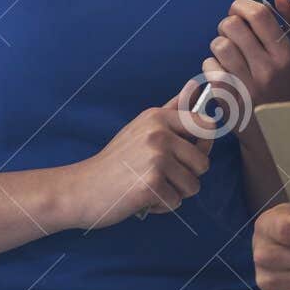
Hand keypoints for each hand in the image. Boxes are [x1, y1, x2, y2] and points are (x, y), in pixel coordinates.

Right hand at [59, 77, 215, 229]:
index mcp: (158, 117)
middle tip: (159, 175)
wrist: (82, 188)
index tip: (184, 154)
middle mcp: (159, 133)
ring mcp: (155, 158)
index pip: (207, 126)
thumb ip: (172, 109)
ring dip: (175, 193)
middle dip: (186, 176)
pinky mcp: (150, 183)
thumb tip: (197, 83)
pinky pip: (176, 202)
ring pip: (192, 186)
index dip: (203, 145)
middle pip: (203, 163)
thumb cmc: (117, 161)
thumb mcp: (142, 127)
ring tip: (150, 185)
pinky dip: (161, 206)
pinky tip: (141, 197)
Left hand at [203, 0, 289, 132]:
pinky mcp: (227, 98)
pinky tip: (222, 72)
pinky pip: (208, 66)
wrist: (276, 128)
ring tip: (228, 53)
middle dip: (228, 24)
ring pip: (219, 45)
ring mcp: (246, 85)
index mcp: (286, 55)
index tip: (239, 10)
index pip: (259, 14)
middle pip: (233, 25)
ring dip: (219, 45)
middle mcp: (268, 70)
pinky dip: (211, 65)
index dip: (243, 4)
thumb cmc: (286, 81)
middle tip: (233, 34)